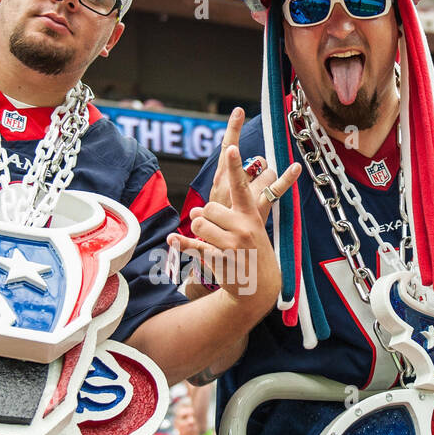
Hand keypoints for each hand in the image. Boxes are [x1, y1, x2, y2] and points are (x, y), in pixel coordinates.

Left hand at [168, 146, 298, 310]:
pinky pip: (193, 245)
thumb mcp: (250, 229)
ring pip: (198, 223)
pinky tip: (173, 238)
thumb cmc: (253, 253)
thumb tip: (195, 211)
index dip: (235, 167)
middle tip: (218, 232)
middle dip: (207, 217)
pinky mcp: (218, 259)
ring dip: (199, 231)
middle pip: (209, 208)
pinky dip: (181, 242)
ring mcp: (231, 245)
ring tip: (213, 242)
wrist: (260, 288)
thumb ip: (224, 215)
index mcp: (251, 217)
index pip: (241, 187)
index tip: (231, 147)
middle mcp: (243, 229)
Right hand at [206, 107, 295, 224]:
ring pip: (265, 171)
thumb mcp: (210, 203)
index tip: (239, 112)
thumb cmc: (216, 227)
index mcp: (219, 183)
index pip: (226, 151)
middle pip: (251, 161)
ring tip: (258, 195)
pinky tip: (297, 167)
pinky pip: (277, 188)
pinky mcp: (260, 206)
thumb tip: (227, 165)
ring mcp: (247, 195)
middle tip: (251, 180)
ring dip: (266, 178)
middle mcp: (232, 186)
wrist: (220, 252)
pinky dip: (288, 177)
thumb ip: (222, 184)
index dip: (233, 130)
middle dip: (254, 166)